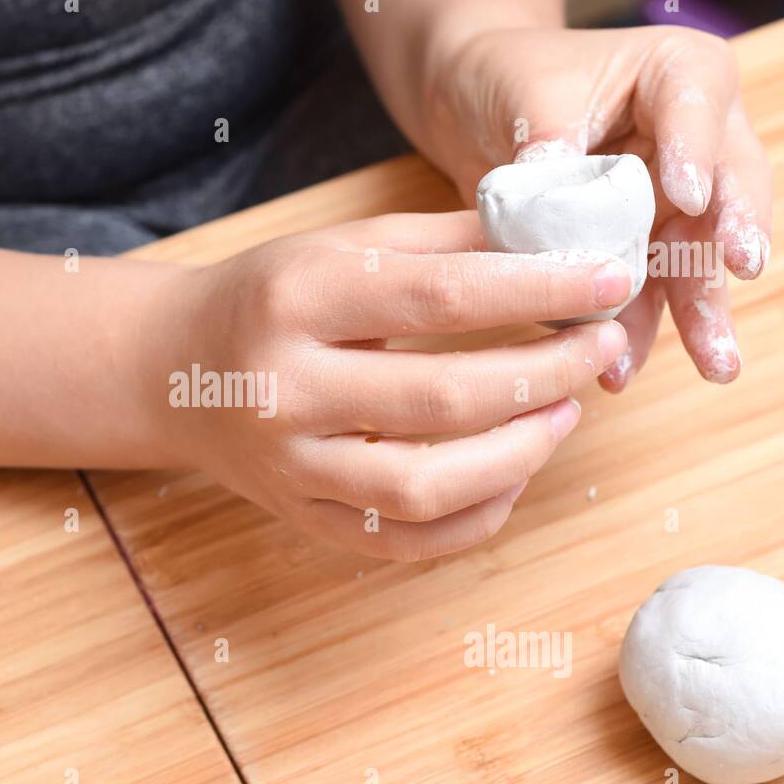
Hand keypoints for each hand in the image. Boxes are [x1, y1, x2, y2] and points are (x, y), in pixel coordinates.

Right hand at [152, 211, 629, 560]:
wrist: (174, 370)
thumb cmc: (271, 297)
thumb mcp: (342, 247)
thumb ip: (444, 243)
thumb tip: (557, 244)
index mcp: (296, 298)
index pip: (439, 297)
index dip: (538, 291)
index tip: (608, 281)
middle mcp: (284, 387)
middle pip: (442, 398)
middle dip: (546, 374)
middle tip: (599, 348)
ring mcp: (289, 465)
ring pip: (424, 486)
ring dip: (520, 454)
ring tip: (563, 413)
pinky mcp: (300, 516)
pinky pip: (404, 540)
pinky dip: (476, 517)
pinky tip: (512, 475)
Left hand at [420, 26, 771, 389]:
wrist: (479, 110)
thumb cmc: (514, 79)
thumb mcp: (530, 94)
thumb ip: (550, 142)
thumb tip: (550, 189)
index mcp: (679, 75)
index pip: (698, 106)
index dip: (697, 151)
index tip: (691, 196)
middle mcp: (696, 142)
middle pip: (725, 189)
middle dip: (733, 237)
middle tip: (741, 272)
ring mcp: (673, 204)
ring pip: (696, 258)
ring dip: (701, 313)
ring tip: (714, 363)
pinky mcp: (641, 252)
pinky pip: (642, 296)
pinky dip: (631, 334)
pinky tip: (620, 370)